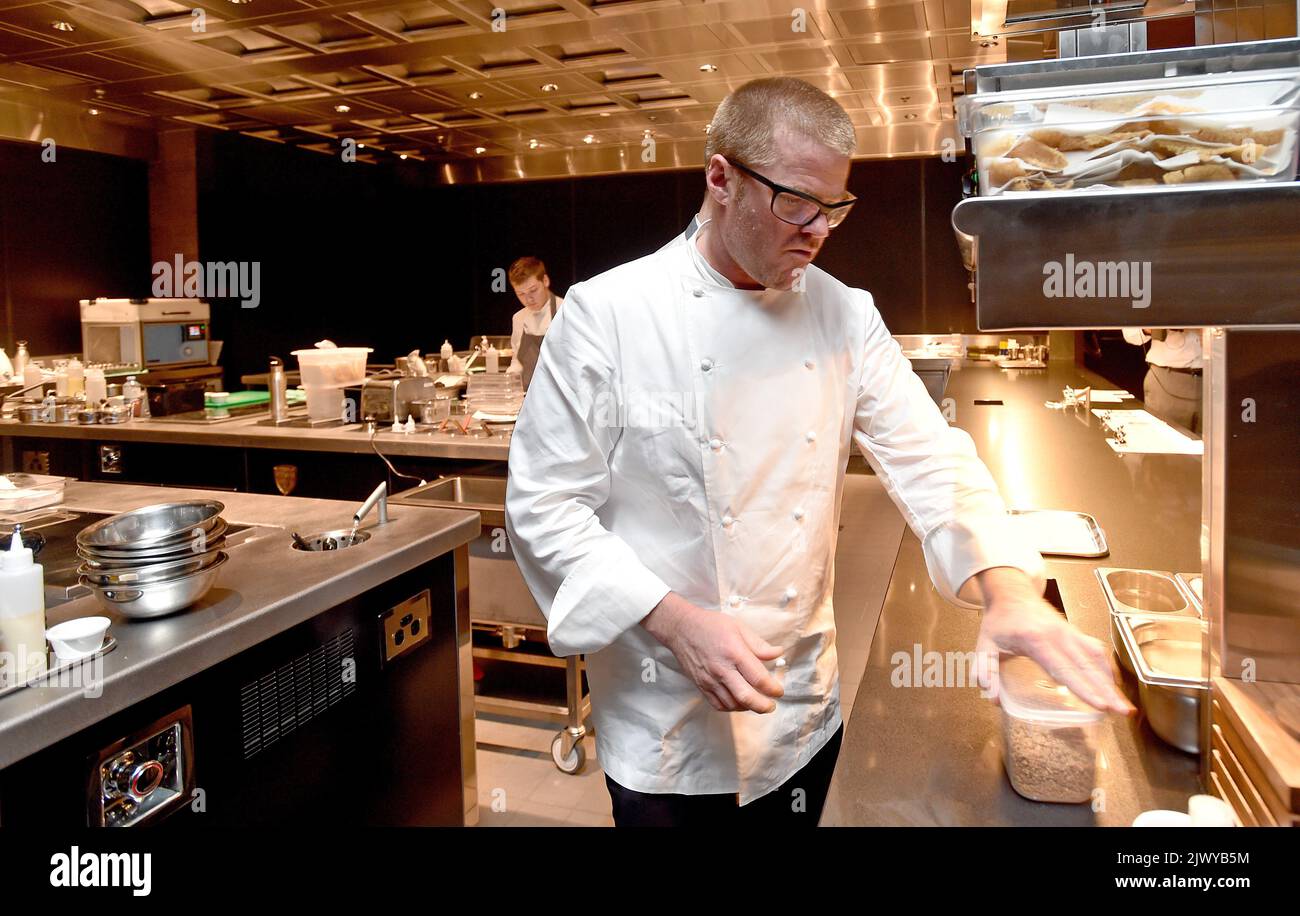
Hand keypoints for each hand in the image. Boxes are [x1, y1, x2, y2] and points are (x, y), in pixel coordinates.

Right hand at [641, 592, 784, 712]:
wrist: (681, 628)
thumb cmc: (710, 625)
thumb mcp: (738, 627)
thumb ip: (759, 644)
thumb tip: (778, 653)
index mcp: (735, 652)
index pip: (759, 678)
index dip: (773, 688)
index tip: (779, 690)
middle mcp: (722, 669)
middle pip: (746, 697)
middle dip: (763, 706)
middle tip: (771, 706)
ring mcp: (710, 680)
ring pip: (733, 704)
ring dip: (748, 707)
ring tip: (756, 703)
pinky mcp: (701, 685)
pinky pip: (718, 705)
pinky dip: (731, 708)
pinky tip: (738, 702)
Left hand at [973, 567, 1134, 715]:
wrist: (1011, 593)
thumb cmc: (999, 621)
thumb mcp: (984, 645)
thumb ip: (985, 672)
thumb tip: (994, 700)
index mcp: (1036, 639)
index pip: (1063, 668)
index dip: (1082, 687)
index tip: (1100, 704)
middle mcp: (1059, 635)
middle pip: (1087, 666)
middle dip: (1107, 691)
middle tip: (1124, 712)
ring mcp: (1070, 632)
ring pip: (1096, 659)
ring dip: (1111, 683)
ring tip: (1124, 707)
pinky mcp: (1075, 632)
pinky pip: (1095, 652)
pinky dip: (1106, 669)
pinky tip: (1113, 687)